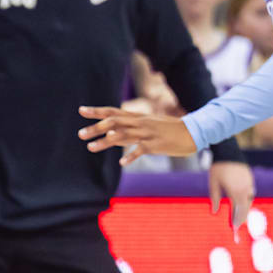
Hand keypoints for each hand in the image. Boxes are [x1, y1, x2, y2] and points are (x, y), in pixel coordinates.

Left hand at [78, 105, 197, 164]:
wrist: (192, 132)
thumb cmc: (167, 129)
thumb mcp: (147, 124)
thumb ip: (128, 127)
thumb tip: (109, 131)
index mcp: (137, 117)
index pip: (112, 111)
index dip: (96, 111)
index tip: (80, 110)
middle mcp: (139, 122)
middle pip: (114, 122)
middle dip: (95, 128)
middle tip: (80, 134)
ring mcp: (147, 133)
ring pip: (123, 135)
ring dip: (106, 141)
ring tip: (91, 147)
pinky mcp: (156, 144)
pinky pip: (141, 149)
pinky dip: (131, 155)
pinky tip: (122, 162)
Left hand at [208, 161, 254, 234]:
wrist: (228, 151)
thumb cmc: (218, 168)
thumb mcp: (213, 184)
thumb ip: (214, 198)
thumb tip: (214, 212)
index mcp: (236, 191)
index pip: (239, 210)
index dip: (237, 220)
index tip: (234, 228)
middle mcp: (245, 189)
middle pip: (246, 207)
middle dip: (242, 217)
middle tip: (238, 226)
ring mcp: (249, 183)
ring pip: (250, 200)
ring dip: (245, 208)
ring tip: (240, 216)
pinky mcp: (250, 178)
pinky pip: (251, 192)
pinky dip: (247, 199)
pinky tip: (243, 202)